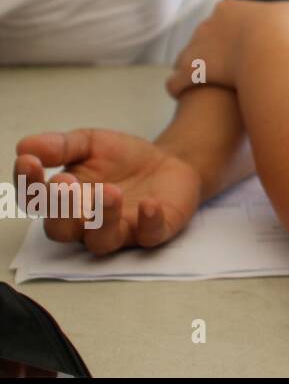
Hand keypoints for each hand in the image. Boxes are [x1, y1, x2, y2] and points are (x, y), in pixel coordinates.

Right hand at [13, 130, 201, 252]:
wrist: (168, 160)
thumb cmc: (121, 158)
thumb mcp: (89, 143)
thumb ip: (60, 146)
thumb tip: (25, 146)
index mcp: (65, 202)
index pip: (36, 202)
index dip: (29, 185)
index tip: (30, 161)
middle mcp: (86, 224)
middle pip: (61, 230)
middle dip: (60, 209)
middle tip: (64, 184)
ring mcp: (120, 230)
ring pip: (101, 241)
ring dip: (102, 218)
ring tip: (109, 191)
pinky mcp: (154, 231)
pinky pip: (149, 236)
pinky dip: (149, 222)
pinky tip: (149, 204)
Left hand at [166, 0, 288, 97]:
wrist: (271, 51)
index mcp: (230, 9)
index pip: (227, 19)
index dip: (239, 34)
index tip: (253, 48)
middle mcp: (207, 25)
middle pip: (206, 38)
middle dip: (216, 51)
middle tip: (235, 68)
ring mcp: (195, 48)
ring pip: (186, 58)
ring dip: (196, 69)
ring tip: (209, 83)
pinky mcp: (190, 71)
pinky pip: (176, 82)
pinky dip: (180, 88)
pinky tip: (188, 96)